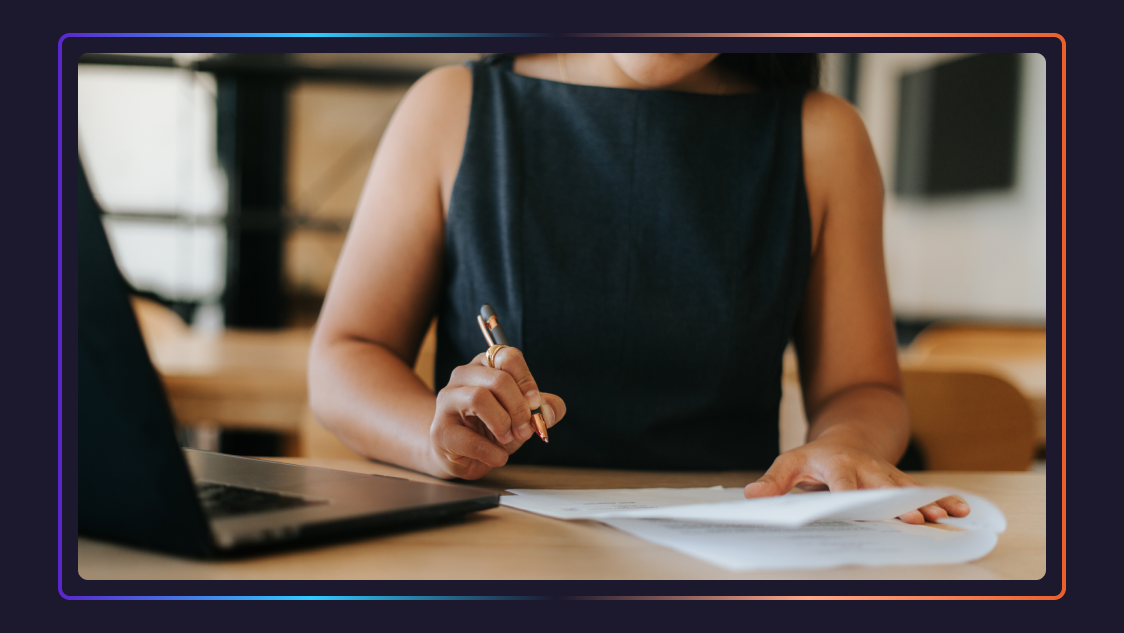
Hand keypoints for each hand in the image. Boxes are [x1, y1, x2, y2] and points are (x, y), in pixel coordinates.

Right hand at [428, 346, 565, 479]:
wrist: (462, 456)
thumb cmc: (493, 429)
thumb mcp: (523, 415)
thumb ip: (543, 408)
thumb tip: (550, 411)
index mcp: (484, 365)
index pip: (507, 356)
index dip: (527, 380)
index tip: (535, 403)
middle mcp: (463, 376)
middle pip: (498, 379)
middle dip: (519, 408)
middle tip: (525, 430)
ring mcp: (447, 401)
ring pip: (479, 397)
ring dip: (503, 424)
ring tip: (507, 440)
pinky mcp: (439, 430)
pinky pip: (470, 439)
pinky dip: (492, 452)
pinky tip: (498, 457)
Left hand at [743, 427, 969, 523]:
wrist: (847, 436)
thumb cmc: (816, 458)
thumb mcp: (790, 462)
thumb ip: (774, 481)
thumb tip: (752, 496)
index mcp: (838, 464)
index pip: (844, 482)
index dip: (853, 496)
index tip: (862, 508)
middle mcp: (866, 468)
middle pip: (883, 486)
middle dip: (898, 502)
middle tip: (915, 518)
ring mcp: (887, 474)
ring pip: (908, 488)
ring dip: (926, 502)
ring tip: (945, 516)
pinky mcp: (901, 481)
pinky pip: (923, 490)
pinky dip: (942, 498)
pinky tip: (961, 509)